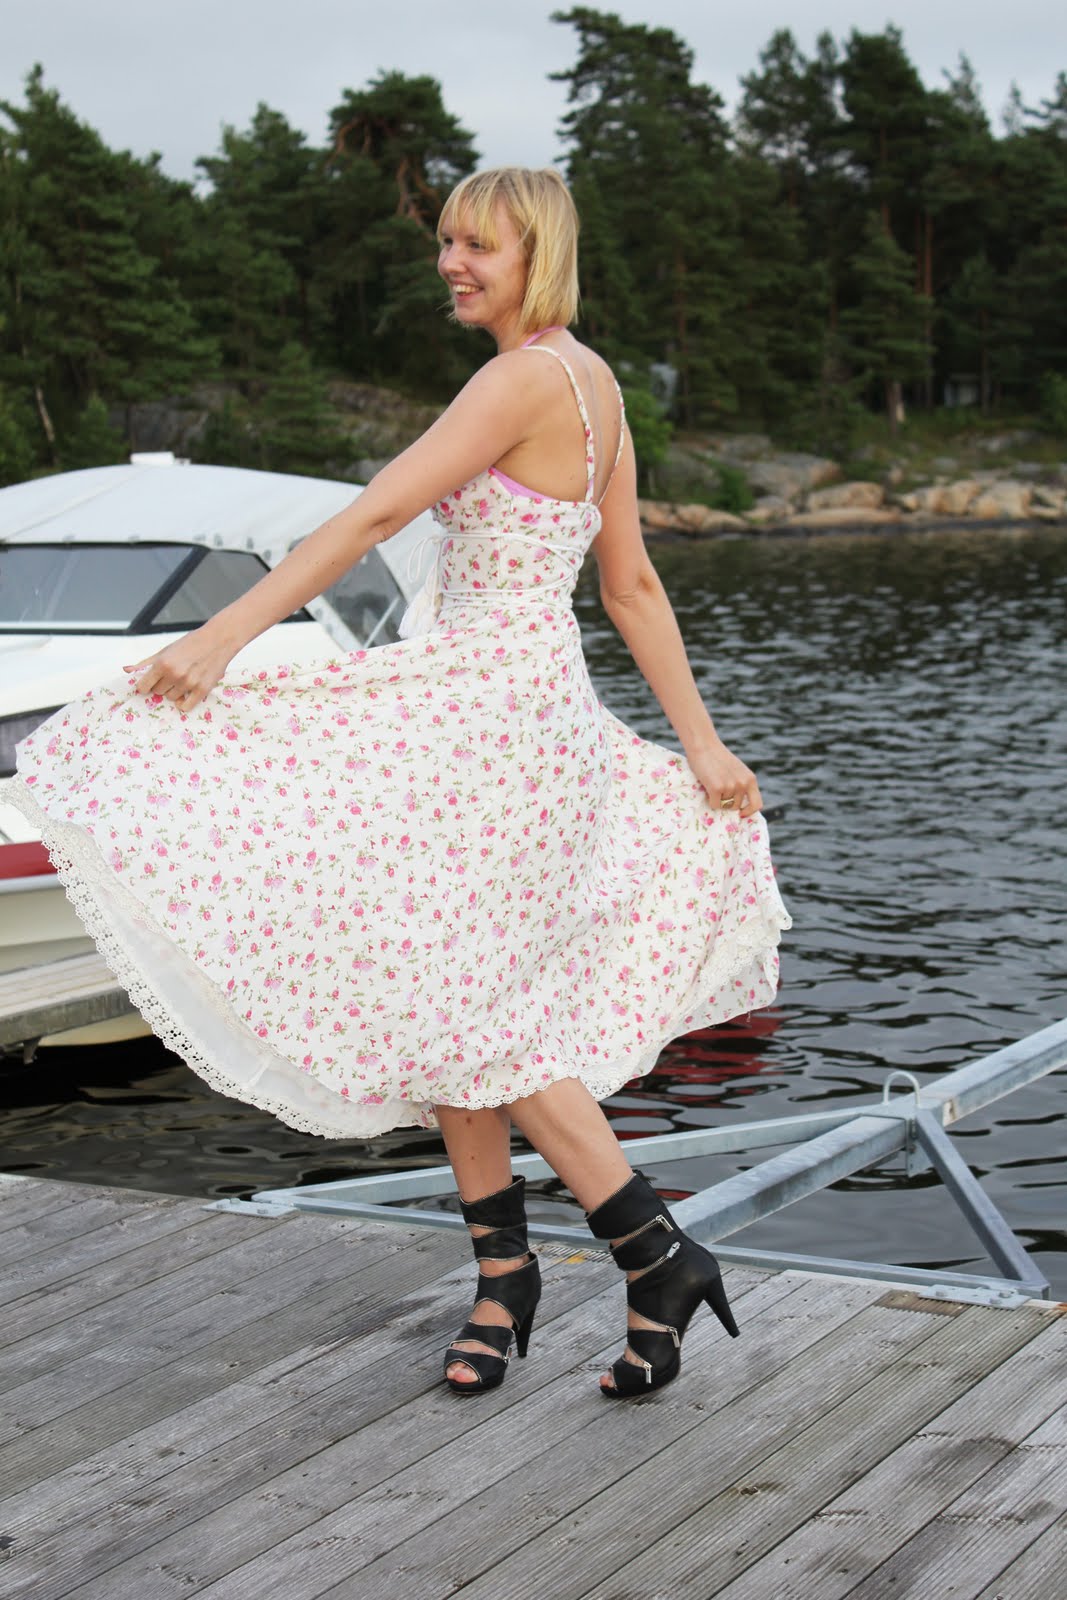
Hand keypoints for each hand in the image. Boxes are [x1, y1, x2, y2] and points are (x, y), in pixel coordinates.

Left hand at [121, 624, 238, 712]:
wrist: (218, 640)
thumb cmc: (191, 643)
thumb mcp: (165, 650)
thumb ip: (145, 662)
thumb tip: (126, 670)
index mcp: (163, 663)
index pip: (143, 686)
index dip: (144, 686)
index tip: (148, 684)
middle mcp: (175, 674)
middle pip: (158, 692)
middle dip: (162, 686)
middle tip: (171, 676)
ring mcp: (189, 684)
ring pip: (171, 698)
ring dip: (174, 692)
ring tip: (183, 679)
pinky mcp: (202, 690)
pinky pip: (185, 707)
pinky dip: (183, 703)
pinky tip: (186, 693)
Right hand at [687, 738, 762, 818]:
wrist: (704, 745)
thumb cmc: (718, 758)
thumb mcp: (737, 770)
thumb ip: (741, 784)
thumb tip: (738, 805)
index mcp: (750, 779)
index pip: (757, 804)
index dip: (749, 811)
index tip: (741, 813)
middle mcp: (743, 784)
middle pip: (735, 806)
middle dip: (726, 802)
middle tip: (718, 789)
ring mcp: (730, 786)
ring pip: (724, 806)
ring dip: (717, 799)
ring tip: (712, 784)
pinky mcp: (717, 788)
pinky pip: (714, 804)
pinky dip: (709, 799)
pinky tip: (707, 787)